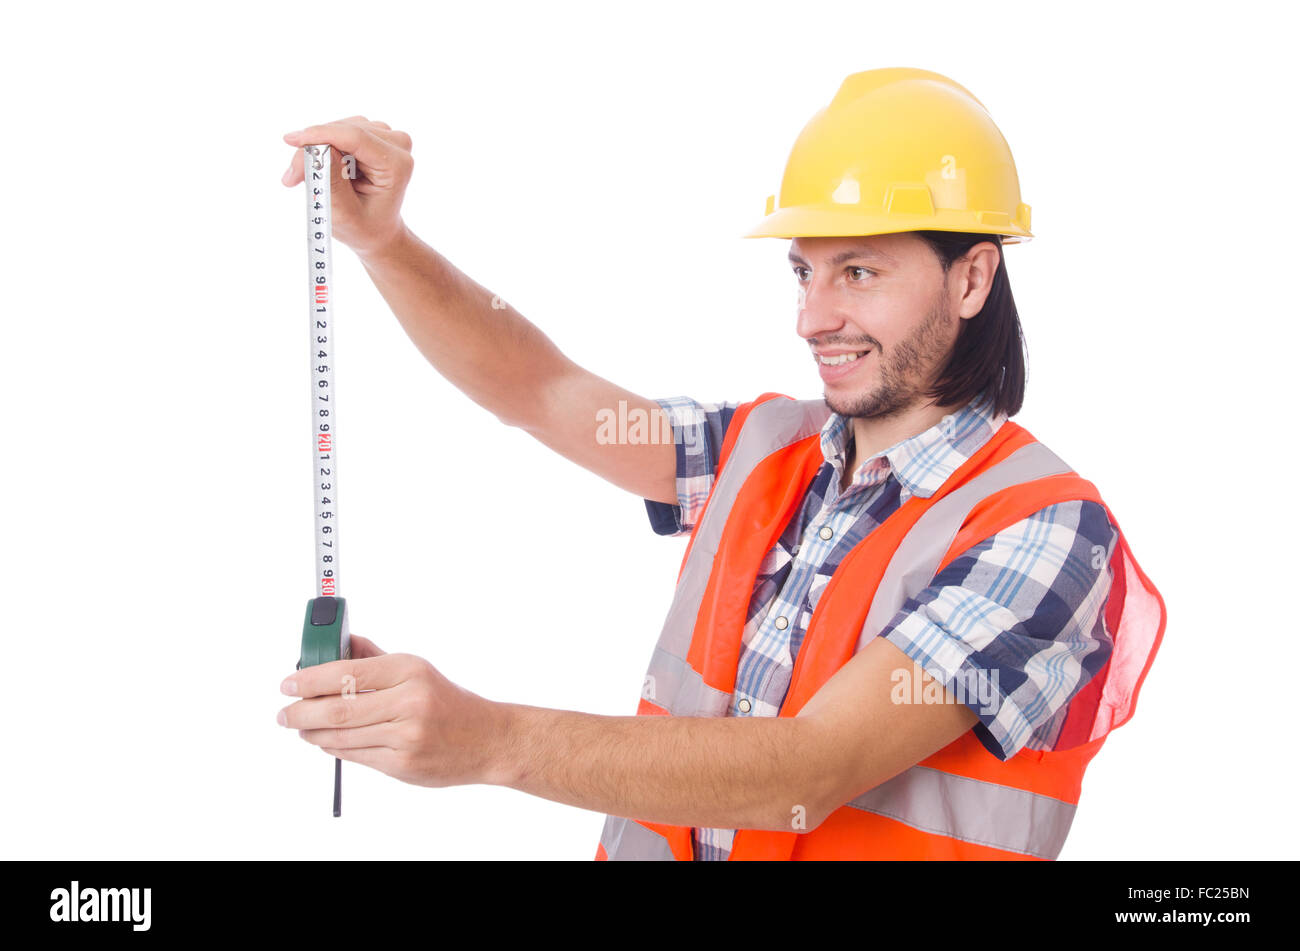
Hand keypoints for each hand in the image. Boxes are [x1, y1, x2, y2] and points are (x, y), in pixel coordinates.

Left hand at [277, 636, 510, 787]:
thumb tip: (338, 643)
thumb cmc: (447, 702)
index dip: (310, 680)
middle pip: (338, 708)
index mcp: (410, 670)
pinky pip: (355, 756)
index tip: (288, 684)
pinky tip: (325, 740)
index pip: (347, 672)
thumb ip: (374, 658)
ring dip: (312, 733)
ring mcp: (406, 736)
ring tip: (300, 727)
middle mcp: (409, 701)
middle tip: (284, 712)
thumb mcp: (416, 670)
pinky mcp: (403, 764)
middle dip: (302, 712)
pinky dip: (333, 747)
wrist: (486, 739)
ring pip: (342, 736)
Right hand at [280, 116, 412, 258]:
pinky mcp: (373, 135)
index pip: (355, 137)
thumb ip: (332, 181)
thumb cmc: (364, 227)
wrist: (378, 231)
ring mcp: (386, 137)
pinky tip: (319, 169)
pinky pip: (339, 131)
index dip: (320, 136)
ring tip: (305, 178)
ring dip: (316, 150)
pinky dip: (323, 147)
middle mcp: (396, 144)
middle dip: (312, 150)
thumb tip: (317, 148)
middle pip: (343, 132)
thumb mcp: (344, 213)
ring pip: (338, 129)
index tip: (290, 141)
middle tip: (292, 178)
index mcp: (397, 165)